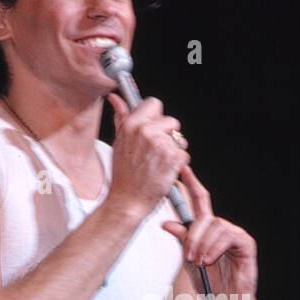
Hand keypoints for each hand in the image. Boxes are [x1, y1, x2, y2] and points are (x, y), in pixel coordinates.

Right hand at [105, 93, 189, 217]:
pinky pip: (184, 155)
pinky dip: (178, 165)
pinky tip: (165, 173)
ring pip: (179, 140)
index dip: (157, 118)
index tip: (154, 130)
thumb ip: (121, 116)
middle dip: (169, 137)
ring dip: (174, 152)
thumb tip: (116, 97)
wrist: (127, 202)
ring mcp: (159, 144)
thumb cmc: (124, 176)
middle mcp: (144, 131)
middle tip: (156, 154)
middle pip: (172, 121)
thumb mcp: (119, 143)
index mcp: (130, 125)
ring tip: (159, 165)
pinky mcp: (172, 157)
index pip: (154, 104)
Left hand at [161, 165, 260, 299]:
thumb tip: (167, 224)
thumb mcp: (190, 261)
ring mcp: (235, 236)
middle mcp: (222, 230)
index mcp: (207, 231)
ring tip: (199, 261)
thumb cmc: (209, 285)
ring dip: (203, 243)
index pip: (200, 202)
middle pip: (205, 216)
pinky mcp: (246, 244)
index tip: (182, 171)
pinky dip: (215, 247)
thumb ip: (182, 241)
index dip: (191, 185)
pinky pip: (228, 236)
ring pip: (216, 225)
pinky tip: (209, 259)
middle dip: (193, 233)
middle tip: (188, 254)